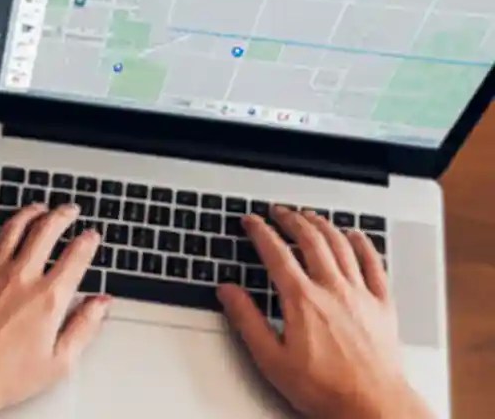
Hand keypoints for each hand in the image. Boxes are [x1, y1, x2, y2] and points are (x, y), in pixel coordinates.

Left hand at [0, 203, 110, 418]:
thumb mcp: (58, 362)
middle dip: (62, 215)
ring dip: (29, 213)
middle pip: (46, 230)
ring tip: (38, 208)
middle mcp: (19, 278)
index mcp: (47, 299)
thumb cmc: (3, 377)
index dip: (87, 242)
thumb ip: (84, 328)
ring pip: (13, 228)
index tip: (91, 236)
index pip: (75, 257)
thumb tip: (101, 305)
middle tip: (69, 211)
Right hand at [218, 206, 430, 418]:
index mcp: (302, 300)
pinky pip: (374, 263)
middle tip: (278, 211)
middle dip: (290, 219)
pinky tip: (355, 235)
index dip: (260, 231)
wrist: (372, 406)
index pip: (276, 252)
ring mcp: (360, 294)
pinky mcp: (382, 304)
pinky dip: (363, 243)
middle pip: (310, 239)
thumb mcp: (271, 359)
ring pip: (340, 244)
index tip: (252, 221)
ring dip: (322, 224)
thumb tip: (229, 292)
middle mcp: (332, 290)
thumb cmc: (325, 389)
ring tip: (309, 216)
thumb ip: (247, 320)